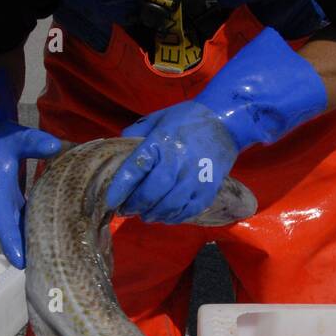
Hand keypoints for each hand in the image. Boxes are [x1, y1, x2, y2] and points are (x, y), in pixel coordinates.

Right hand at [0, 72, 60, 267]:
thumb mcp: (16, 137)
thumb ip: (35, 142)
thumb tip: (56, 146)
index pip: (3, 223)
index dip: (12, 243)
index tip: (22, 263)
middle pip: (10, 236)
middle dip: (25, 254)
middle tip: (45, 272)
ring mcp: (1, 209)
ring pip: (16, 234)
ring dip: (30, 248)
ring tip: (50, 266)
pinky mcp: (9, 209)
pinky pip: (20, 227)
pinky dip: (32, 236)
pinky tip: (49, 245)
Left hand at [105, 27, 326, 224]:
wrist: (225, 122)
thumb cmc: (187, 120)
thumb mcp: (158, 119)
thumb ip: (137, 133)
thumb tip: (118, 148)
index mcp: (160, 142)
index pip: (134, 169)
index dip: (120, 189)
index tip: (111, 201)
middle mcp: (176, 161)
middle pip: (150, 193)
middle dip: (135, 205)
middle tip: (128, 209)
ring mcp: (194, 177)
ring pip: (167, 206)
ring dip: (153, 214)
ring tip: (146, 214)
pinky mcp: (207, 189)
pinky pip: (187, 211)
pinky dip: (173, 217)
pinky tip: (165, 215)